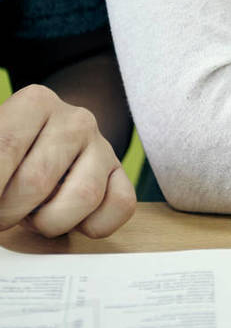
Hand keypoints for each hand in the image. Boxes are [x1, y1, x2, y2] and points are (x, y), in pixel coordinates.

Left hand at [0, 84, 135, 237]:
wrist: (45, 142)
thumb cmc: (11, 153)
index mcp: (35, 102)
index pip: (4, 149)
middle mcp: (75, 118)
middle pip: (37, 181)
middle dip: (10, 212)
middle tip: (3, 213)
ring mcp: (102, 144)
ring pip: (85, 196)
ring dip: (49, 223)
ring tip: (33, 215)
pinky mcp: (120, 172)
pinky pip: (121, 204)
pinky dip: (93, 225)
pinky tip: (70, 218)